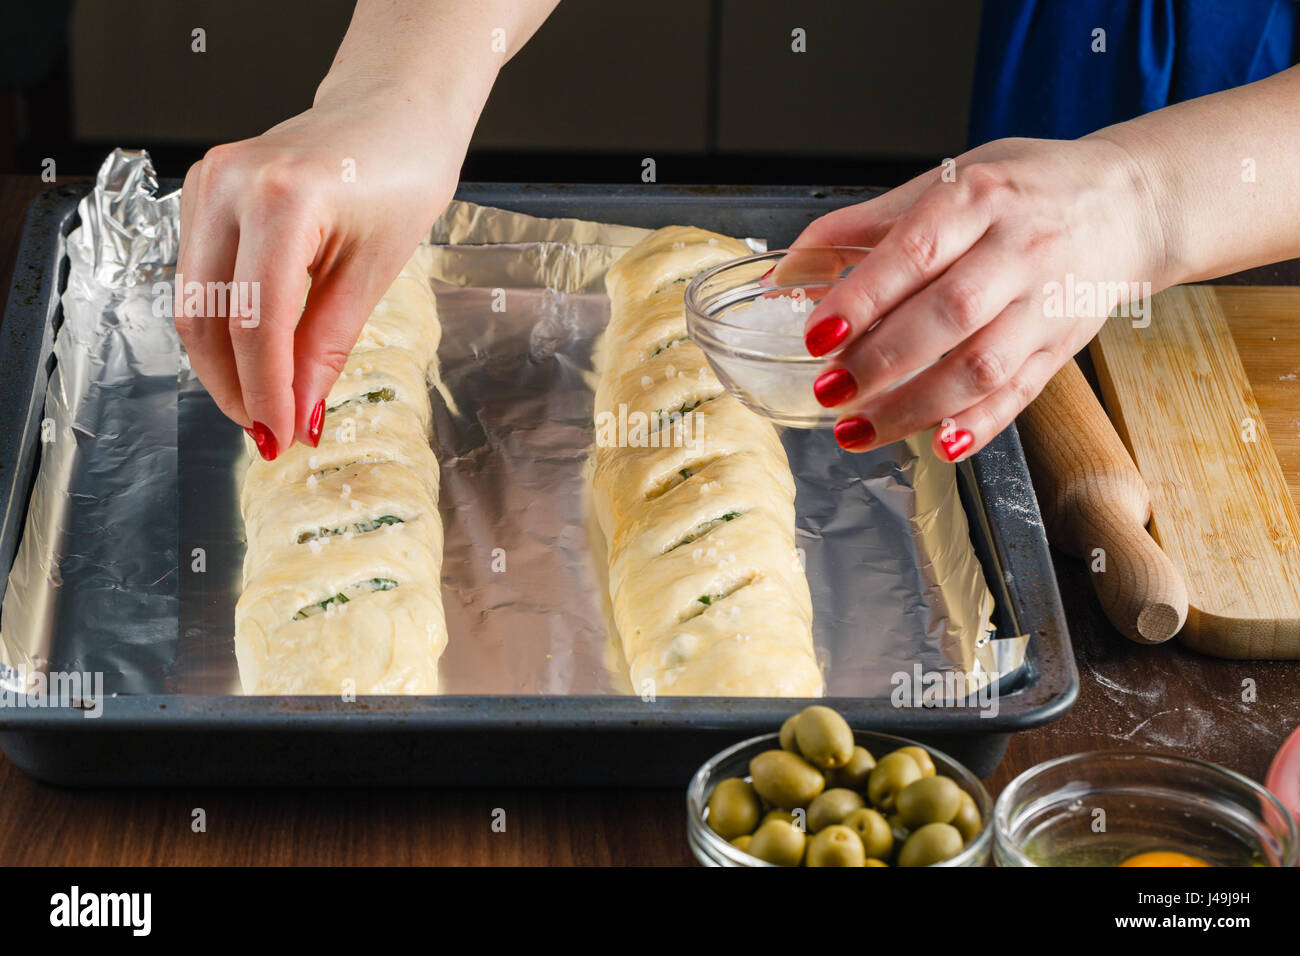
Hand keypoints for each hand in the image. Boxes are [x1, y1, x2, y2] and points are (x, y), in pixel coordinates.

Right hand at [174, 85, 462, 456]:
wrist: (392, 111)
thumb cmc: (399, 176)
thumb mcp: (375, 270)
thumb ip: (328, 344)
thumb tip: (298, 414)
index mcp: (282, 199)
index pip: (257, 322)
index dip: (265, 392)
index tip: (280, 438)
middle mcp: (228, 185)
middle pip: (207, 315)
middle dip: (233, 385)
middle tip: (265, 433)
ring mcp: (206, 182)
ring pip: (193, 299)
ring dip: (222, 362)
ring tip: (262, 405)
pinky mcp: (202, 190)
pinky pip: (200, 274)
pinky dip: (224, 323)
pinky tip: (254, 357)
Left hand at [791, 136, 1167, 460]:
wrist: (1126, 204)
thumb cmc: (1022, 191)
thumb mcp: (946, 182)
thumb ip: (865, 226)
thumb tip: (788, 270)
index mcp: (980, 199)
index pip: (916, 252)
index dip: (863, 298)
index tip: (817, 334)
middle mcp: (1021, 249)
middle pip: (948, 315)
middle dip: (880, 362)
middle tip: (828, 389)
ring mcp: (1047, 303)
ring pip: (981, 366)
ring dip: (914, 407)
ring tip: (856, 428)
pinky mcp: (1063, 346)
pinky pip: (1020, 395)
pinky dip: (978, 426)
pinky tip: (937, 445)